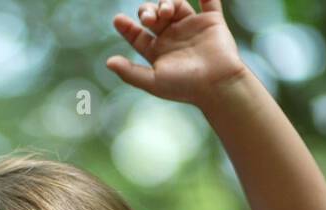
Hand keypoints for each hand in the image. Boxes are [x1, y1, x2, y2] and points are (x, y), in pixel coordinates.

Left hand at [107, 0, 248, 107]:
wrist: (218, 83)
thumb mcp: (153, 81)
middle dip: (147, 12)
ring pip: (176, 5)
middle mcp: (174, 38)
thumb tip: (108, 62)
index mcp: (159, 52)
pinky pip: (209, 2)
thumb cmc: (185, 86)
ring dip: (166, 3)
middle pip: (154, 16)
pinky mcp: (212, 22)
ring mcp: (193, 28)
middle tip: (149, 19)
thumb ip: (130, 72)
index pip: (138, 36)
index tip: (117, 20)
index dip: (127, 27)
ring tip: (165, 12)